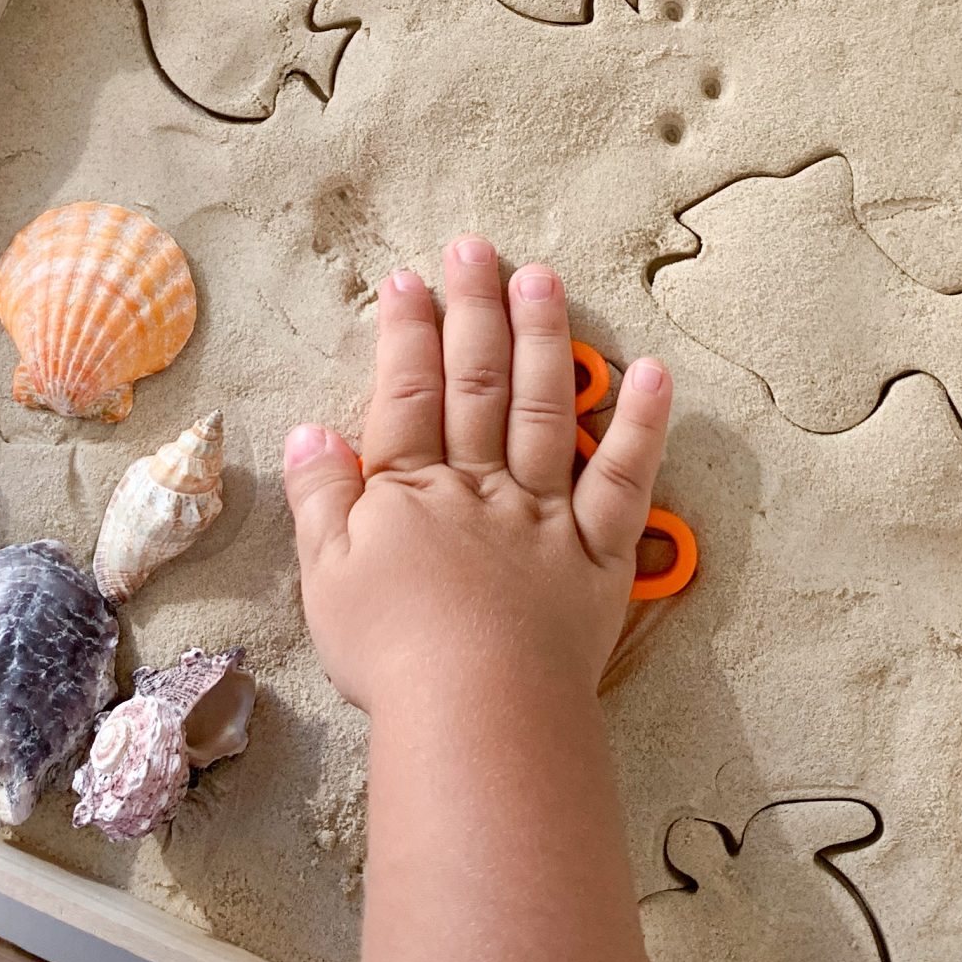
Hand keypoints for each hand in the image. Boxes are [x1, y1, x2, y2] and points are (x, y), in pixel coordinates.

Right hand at [283, 238, 672, 714]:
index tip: (409, 281)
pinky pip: (626, 483)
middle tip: (477, 247)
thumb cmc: (392, 653)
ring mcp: (545, 515)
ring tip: (542, 280)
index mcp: (411, 490)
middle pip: (477, 382)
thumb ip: (321, 498)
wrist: (478, 714)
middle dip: (475, 309)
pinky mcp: (599, 557)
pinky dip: (642, 426)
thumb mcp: (327, 577)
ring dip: (545, 339)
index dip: (406, 333)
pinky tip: (654, 374)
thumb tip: (307, 431)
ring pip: (546, 410)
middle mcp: (481, 486)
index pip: (406, 392)